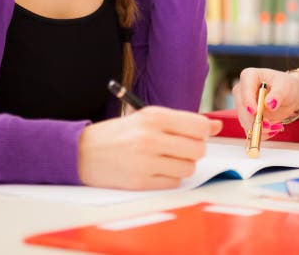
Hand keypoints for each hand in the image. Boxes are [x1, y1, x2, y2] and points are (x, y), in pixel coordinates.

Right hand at [77, 106, 221, 188]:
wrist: (83, 152)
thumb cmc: (119, 134)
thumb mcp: (147, 118)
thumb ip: (181, 121)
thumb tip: (214, 126)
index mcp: (154, 116)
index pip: (199, 126)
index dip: (203, 132)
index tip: (197, 135)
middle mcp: (151, 137)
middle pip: (198, 149)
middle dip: (194, 150)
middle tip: (180, 148)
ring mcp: (147, 161)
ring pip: (189, 168)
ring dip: (182, 165)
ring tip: (166, 160)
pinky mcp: (142, 182)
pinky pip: (174, 183)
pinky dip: (170, 178)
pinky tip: (156, 170)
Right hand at [232, 68, 298, 140]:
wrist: (290, 96)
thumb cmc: (286, 86)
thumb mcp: (285, 87)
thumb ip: (277, 94)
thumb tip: (269, 103)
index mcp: (249, 76)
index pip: (244, 90)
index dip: (248, 102)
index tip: (256, 112)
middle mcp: (242, 90)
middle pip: (242, 108)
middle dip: (255, 120)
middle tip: (270, 125)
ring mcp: (243, 105)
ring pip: (245, 121)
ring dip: (259, 128)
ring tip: (276, 127)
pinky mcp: (247, 117)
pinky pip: (250, 129)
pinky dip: (262, 133)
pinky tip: (273, 128)